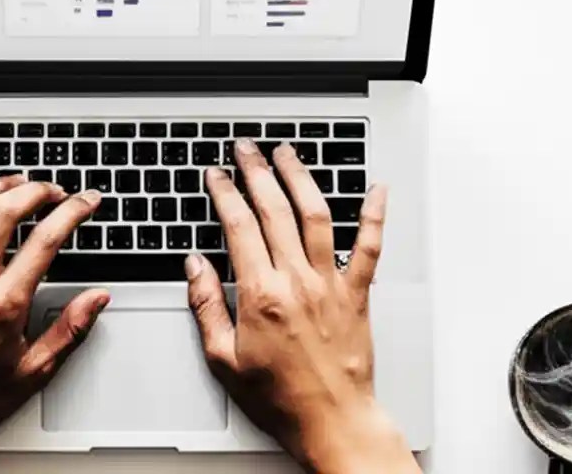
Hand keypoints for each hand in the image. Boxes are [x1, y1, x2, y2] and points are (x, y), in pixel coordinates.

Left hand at [0, 176, 108, 473]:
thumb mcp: (33, 372)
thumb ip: (69, 330)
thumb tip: (97, 299)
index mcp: (3, 306)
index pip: (46, 240)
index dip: (72, 211)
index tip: (85, 201)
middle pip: (4, 212)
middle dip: (35, 190)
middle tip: (52, 191)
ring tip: (14, 183)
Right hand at [186, 139, 418, 473]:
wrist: (331, 421)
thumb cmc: (279, 397)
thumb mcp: (222, 358)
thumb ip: (206, 305)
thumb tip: (195, 266)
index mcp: (261, 294)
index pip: (238, 226)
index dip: (224, 193)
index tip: (216, 175)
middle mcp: (298, 281)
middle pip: (275, 209)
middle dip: (257, 171)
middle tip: (246, 149)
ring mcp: (331, 284)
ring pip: (317, 215)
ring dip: (301, 178)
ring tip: (289, 153)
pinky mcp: (358, 294)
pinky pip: (370, 246)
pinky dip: (374, 215)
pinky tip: (376, 190)